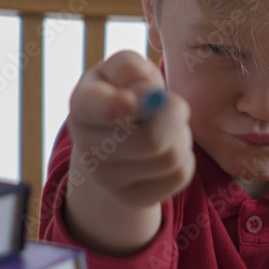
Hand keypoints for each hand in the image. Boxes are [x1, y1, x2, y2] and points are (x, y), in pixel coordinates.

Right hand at [68, 49, 194, 207]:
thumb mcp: (125, 71)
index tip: (132, 103)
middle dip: (174, 116)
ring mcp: (108, 179)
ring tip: (167, 126)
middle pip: (151, 140)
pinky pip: (179, 176)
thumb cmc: (126, 92)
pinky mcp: (133, 198)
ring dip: (181, 135)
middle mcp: (88, 147)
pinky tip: (168, 148)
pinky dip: (185, 157)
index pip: (95, 108)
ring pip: (171, 157)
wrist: (116, 137)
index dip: (115, 107)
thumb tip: (145, 94)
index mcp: (83, 105)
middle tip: (173, 104)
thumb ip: (131, 70)